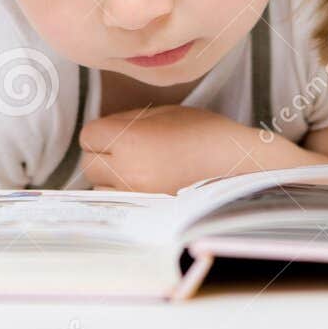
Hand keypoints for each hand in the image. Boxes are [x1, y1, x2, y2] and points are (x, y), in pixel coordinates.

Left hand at [78, 105, 282, 193]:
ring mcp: (137, 198)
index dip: (100, 133)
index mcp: (131, 140)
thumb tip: (103, 130)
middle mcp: (128, 173)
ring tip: (136, 170)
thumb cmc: (205, 133)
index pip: (88, 137)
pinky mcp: (147, 215)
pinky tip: (143, 186)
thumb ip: (128, 120)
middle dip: (101, 156)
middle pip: (88, 165)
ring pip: (99, 189)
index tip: (115, 133)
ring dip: (109, 179)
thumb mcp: (165, 113)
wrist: (239, 167)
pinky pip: (118, 205)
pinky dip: (123, 196)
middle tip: (124, 151)